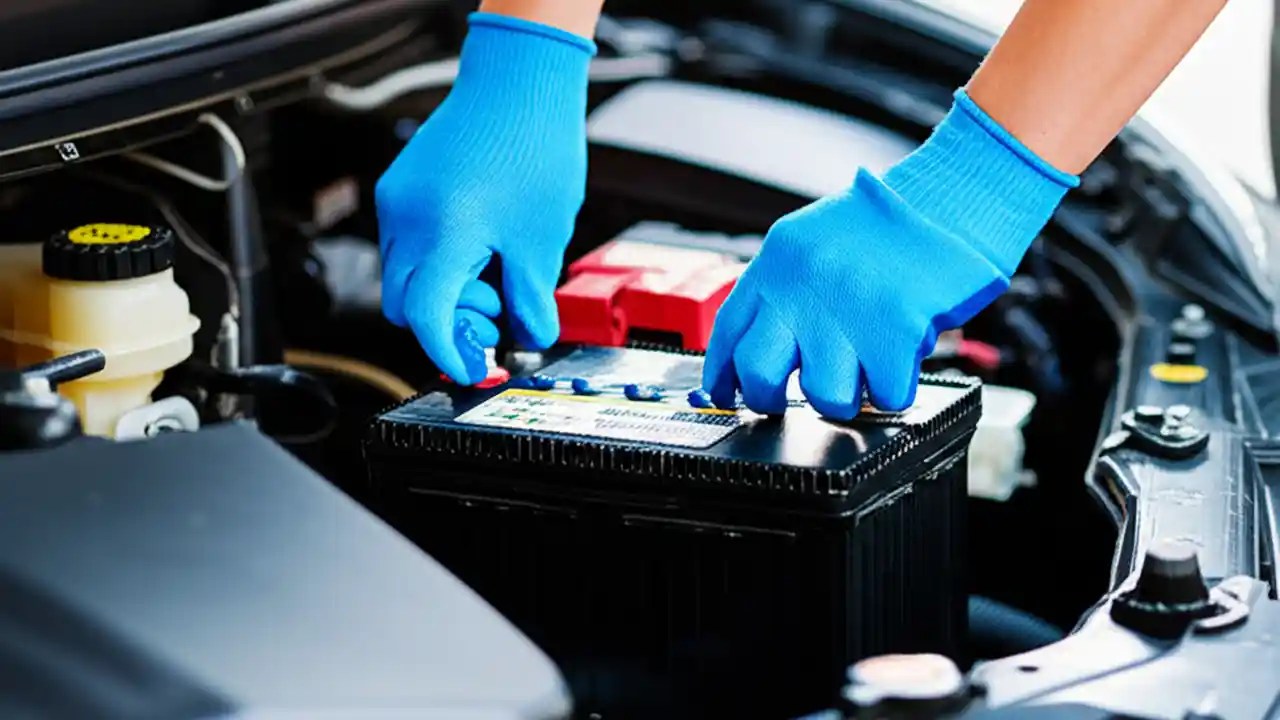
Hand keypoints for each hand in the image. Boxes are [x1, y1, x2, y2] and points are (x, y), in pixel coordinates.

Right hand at [376, 13, 594, 383]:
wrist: (519, 81)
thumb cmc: (535, 148)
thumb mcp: (543, 237)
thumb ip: (531, 298)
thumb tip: (532, 338)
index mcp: (445, 234)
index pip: (425, 318)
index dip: (446, 353)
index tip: (469, 370)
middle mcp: (407, 218)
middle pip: (403, 305)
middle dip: (446, 322)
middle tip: (496, 316)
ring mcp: (396, 200)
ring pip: (400, 276)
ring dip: (440, 292)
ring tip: (494, 274)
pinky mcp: (398, 187)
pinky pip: (403, 244)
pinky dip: (434, 262)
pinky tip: (478, 247)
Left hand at [703, 90, 1077, 418]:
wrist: (946, 201)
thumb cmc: (884, 227)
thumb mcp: (810, 242)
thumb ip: (782, 291)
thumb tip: (757, 357)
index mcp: (778, 262)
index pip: (729, 332)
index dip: (723, 375)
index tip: (727, 395)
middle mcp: (804, 286)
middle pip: (760, 373)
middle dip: (770, 400)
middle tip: (787, 400)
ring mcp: (847, 310)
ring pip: (823, 395)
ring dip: (843, 397)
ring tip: (859, 372)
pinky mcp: (893, 330)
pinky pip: (883, 395)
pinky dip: (892, 390)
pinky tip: (897, 364)